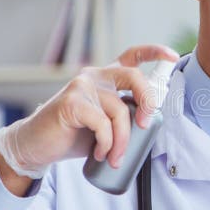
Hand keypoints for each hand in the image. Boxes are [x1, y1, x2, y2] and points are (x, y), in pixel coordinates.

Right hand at [0, 45, 178, 194]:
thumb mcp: (105, 122)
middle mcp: (96, 76)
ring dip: (122, 140)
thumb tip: (152, 122)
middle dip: (148, 101)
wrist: (36, 146)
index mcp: (107, 77)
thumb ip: (124, 114)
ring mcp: (82, 87)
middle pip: (134, 77)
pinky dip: (106, 143)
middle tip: (146, 126)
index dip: (155, 53)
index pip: (133, 56)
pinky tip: (100, 153)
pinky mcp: (71, 102)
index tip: (172, 57)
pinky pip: (102, 124)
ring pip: (120, 111)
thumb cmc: (74, 135)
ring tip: (114, 156)